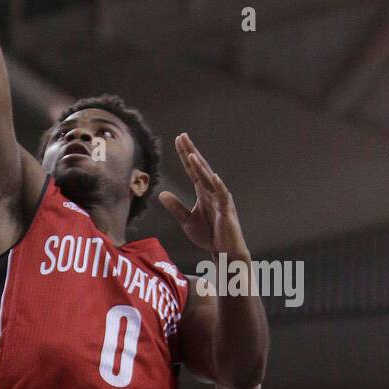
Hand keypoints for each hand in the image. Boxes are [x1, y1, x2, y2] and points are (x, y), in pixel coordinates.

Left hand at [159, 133, 247, 256]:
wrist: (224, 252)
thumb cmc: (209, 235)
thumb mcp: (187, 221)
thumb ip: (176, 207)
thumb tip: (162, 193)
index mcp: (203, 192)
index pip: (192, 170)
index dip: (185, 155)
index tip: (178, 140)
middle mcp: (212, 191)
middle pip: (200, 168)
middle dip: (191, 152)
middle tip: (182, 136)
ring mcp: (220, 199)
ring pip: (209, 179)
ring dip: (200, 166)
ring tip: (191, 154)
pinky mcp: (227, 209)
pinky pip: (222, 194)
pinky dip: (218, 184)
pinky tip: (212, 174)